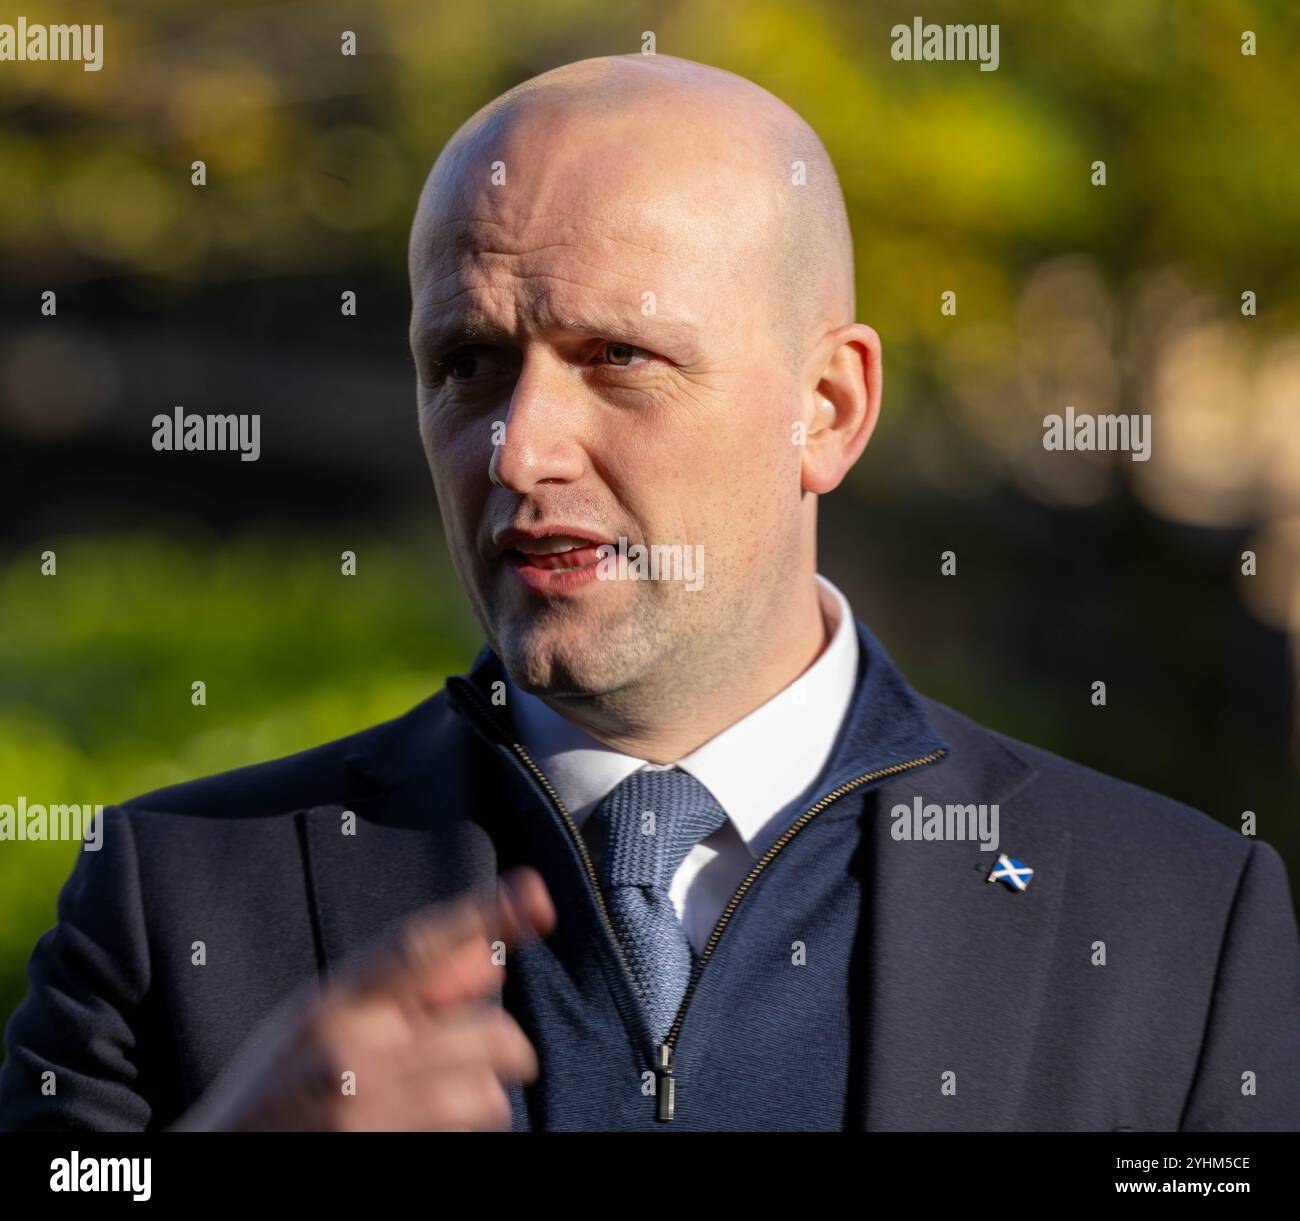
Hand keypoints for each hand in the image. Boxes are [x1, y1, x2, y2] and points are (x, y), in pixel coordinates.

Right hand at [169, 866, 555, 1130]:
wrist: (206, 1175)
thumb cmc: (274, 1096)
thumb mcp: (324, 1025)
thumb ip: (407, 989)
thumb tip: (492, 957)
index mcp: (334, 1002)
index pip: (418, 945)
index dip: (482, 913)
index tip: (536, 892)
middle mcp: (349, 1051)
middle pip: (488, 1031)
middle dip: (502, 1048)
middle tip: (485, 1060)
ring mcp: (363, 1112)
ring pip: (488, 1095)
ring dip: (484, 1100)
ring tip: (446, 1105)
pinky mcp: (378, 1157)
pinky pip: (465, 1139)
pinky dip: (462, 1134)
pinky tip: (423, 1133)